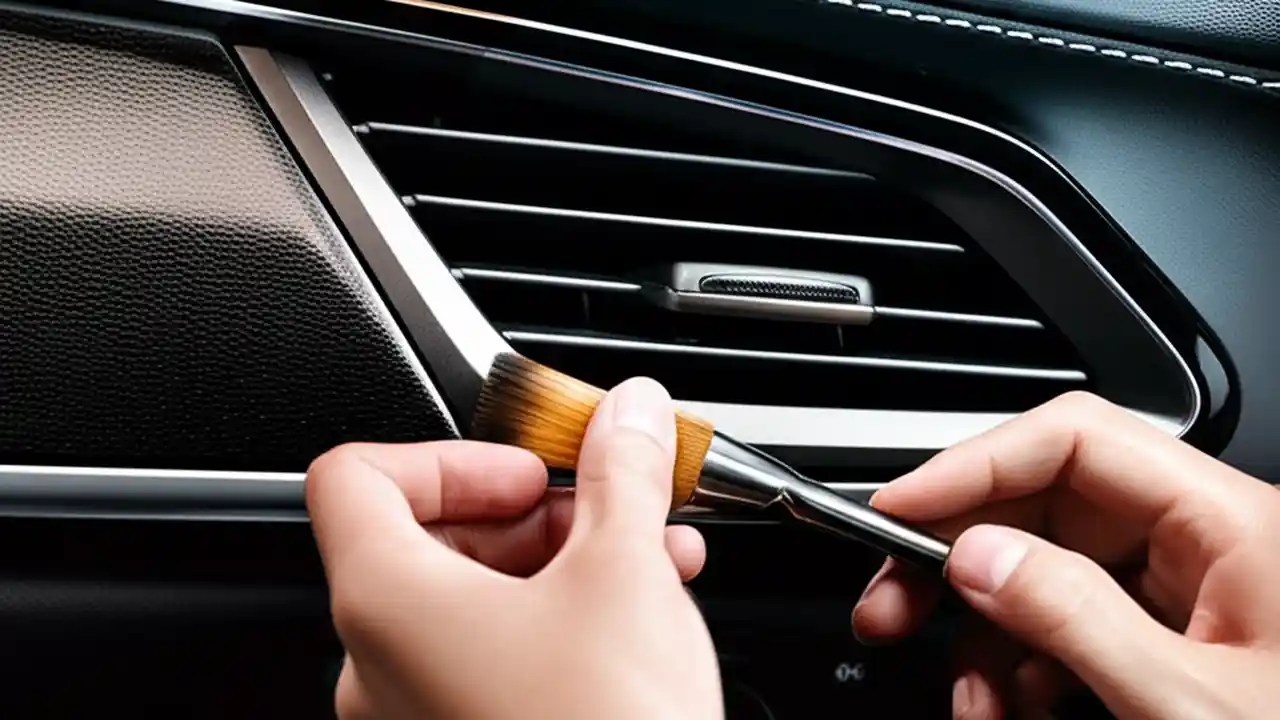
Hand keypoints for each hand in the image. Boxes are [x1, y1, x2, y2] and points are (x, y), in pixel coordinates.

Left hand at [306, 378, 721, 719]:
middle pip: (432, 538)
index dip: (447, 454)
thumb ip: (621, 473)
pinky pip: (494, 660)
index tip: (524, 468)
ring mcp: (418, 718)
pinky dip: (557, 622)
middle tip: (608, 507)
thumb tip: (629, 416)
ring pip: (476, 603)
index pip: (357, 478)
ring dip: (563, 562)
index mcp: (387, 602)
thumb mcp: (625, 572)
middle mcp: (380, 667)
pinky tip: (639, 614)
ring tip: (649, 554)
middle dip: (536, 512)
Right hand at [854, 392, 1279, 719]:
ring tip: (969, 703)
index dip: (975, 463)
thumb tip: (975, 554)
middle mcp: (1207, 541)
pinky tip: (1005, 707)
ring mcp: (1186, 591)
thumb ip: (1074, 620)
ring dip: (985, 637)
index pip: (1077, 441)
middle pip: (1049, 506)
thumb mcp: (1183, 707)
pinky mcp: (1168, 638)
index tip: (898, 507)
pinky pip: (1068, 625)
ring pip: (1047, 572)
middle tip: (891, 606)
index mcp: (1235, 524)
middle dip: (961, 560)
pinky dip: (1020, 668)